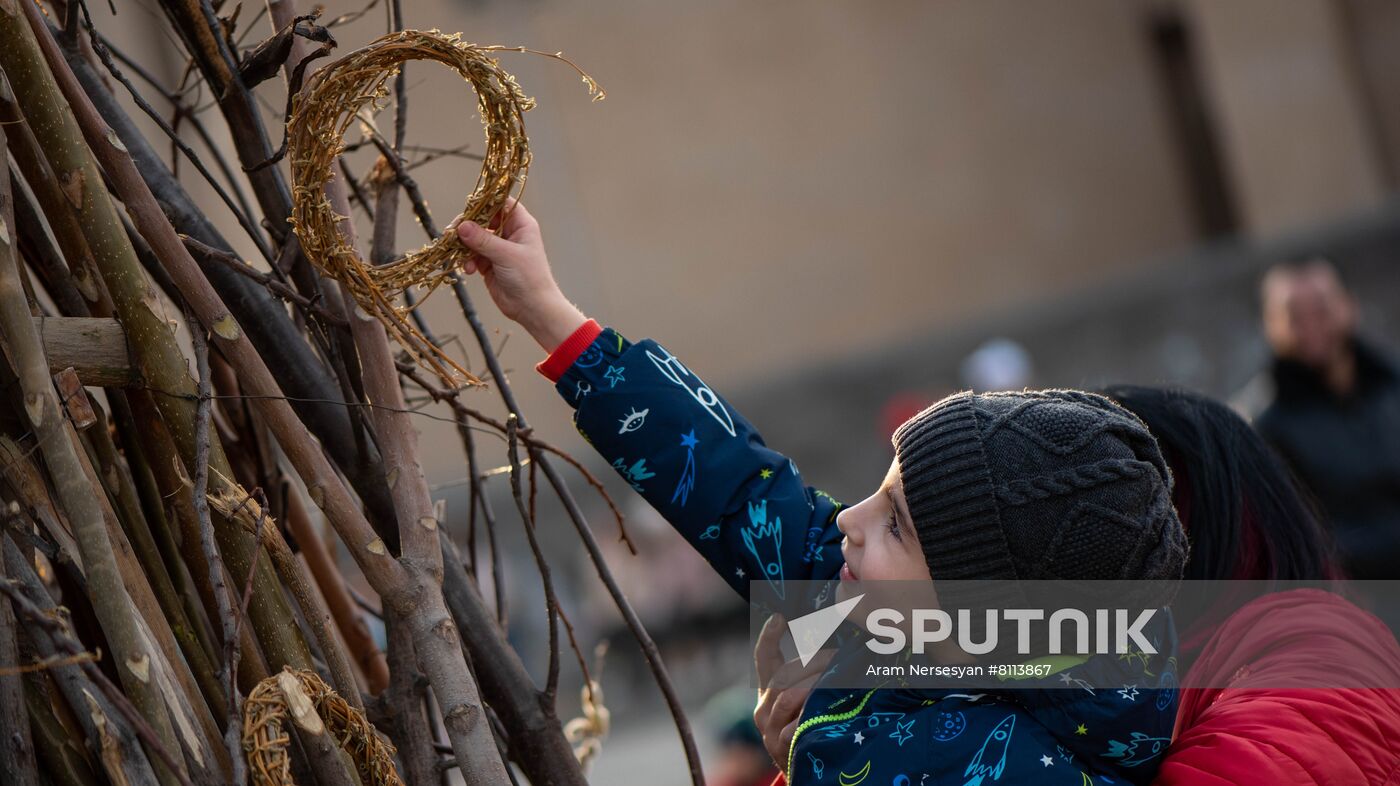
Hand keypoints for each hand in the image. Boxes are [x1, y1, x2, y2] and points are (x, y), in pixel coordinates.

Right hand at [455, 199, 585, 350]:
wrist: (532, 308)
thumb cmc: (529, 278)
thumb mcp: (506, 255)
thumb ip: (483, 240)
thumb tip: (462, 226)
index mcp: (521, 224)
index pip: (501, 203)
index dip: (485, 202)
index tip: (468, 208)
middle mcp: (509, 233)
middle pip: (483, 219)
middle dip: (468, 227)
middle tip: (453, 233)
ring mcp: (498, 248)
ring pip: (474, 238)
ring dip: (465, 247)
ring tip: (462, 258)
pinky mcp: (488, 263)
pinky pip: (471, 255)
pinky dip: (467, 260)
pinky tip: (469, 270)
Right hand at [753, 614, 828, 770]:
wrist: (804, 770)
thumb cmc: (808, 729)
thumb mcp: (805, 702)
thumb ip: (812, 678)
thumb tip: (838, 648)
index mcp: (768, 692)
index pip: (764, 659)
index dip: (768, 636)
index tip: (778, 616)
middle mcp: (763, 708)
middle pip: (781, 675)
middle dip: (810, 663)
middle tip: (836, 655)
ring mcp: (770, 729)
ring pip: (786, 697)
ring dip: (813, 685)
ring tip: (835, 678)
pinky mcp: (780, 747)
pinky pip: (792, 725)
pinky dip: (808, 715)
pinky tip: (825, 709)